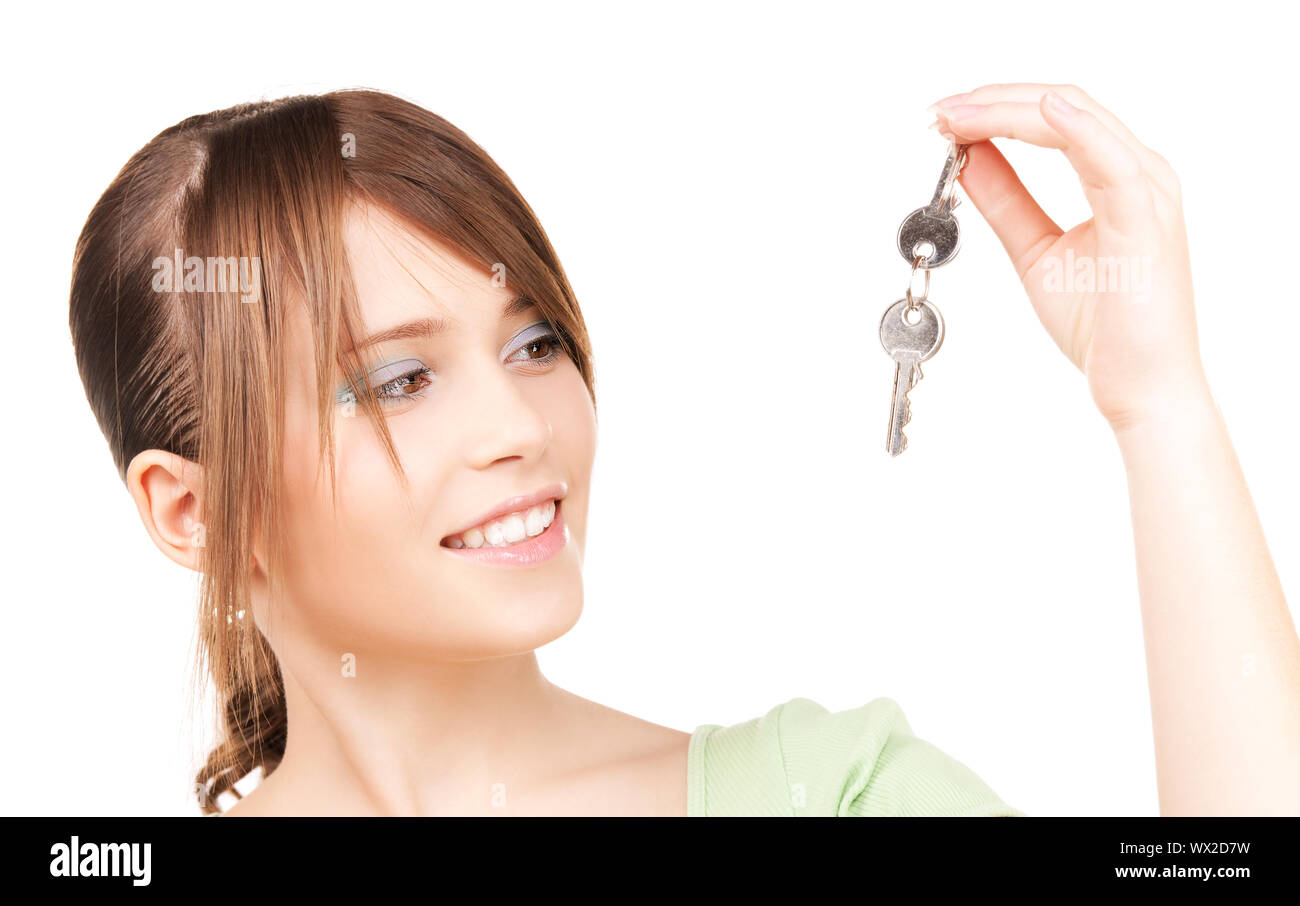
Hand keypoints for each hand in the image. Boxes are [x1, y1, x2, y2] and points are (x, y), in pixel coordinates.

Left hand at [930, 84, 1207, 432]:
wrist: (1141, 386)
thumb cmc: (1103, 325)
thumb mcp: (1035, 249)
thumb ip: (1006, 200)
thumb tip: (967, 157)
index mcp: (1120, 176)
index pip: (1057, 116)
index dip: (996, 107)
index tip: (945, 116)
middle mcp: (1140, 173)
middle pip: (1063, 105)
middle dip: (994, 101)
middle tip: (940, 111)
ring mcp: (1148, 193)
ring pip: (1078, 120)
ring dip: (1010, 109)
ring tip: (960, 114)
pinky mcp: (1144, 222)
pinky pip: (1111, 162)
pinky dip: (1073, 130)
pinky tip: (1038, 113)